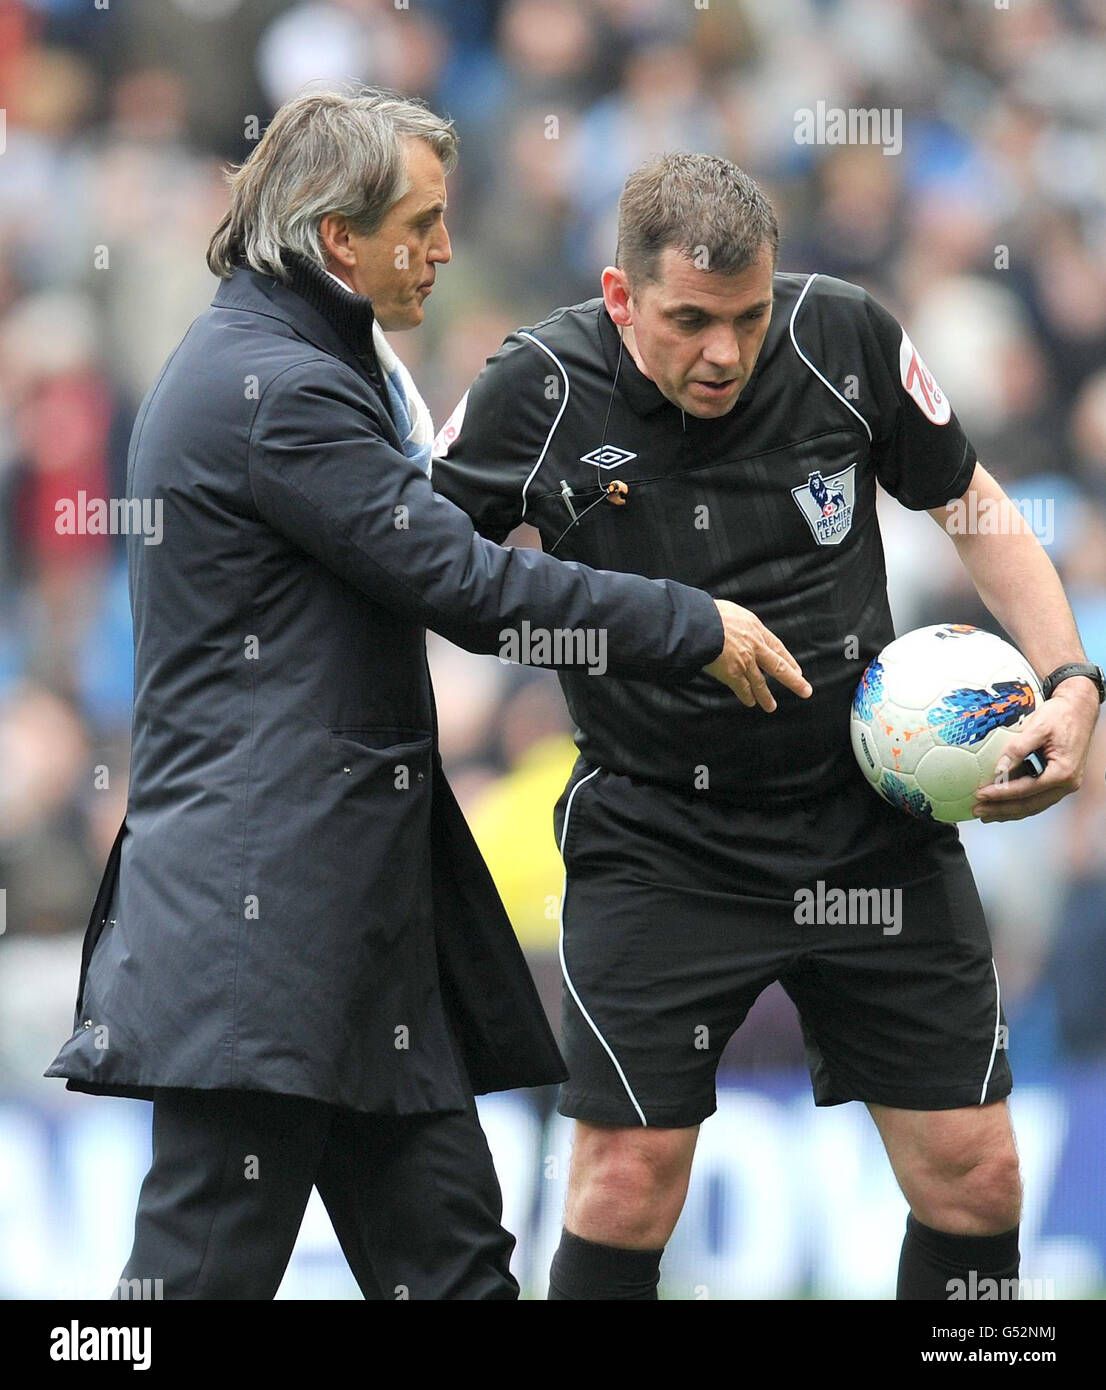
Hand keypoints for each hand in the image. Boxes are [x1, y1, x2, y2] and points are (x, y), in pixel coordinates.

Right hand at [703, 599, 812, 710]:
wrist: (700, 623)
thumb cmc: (711, 614)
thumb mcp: (733, 612)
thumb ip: (740, 624)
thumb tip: (738, 628)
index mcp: (755, 628)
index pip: (776, 646)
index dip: (787, 659)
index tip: (796, 670)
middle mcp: (754, 646)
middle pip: (778, 666)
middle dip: (793, 681)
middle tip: (805, 691)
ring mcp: (745, 661)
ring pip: (759, 683)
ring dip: (766, 696)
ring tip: (771, 707)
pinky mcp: (732, 672)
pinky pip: (742, 688)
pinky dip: (747, 696)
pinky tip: (751, 702)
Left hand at [973, 678, 1100, 821]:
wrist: (1080, 708)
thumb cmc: (1060, 714)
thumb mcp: (1038, 726)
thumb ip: (1018, 748)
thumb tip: (999, 768)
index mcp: (1062, 772)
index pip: (1026, 790)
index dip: (1001, 794)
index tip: (979, 795)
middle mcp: (1067, 784)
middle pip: (1029, 805)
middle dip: (1001, 810)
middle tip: (977, 810)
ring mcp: (1066, 785)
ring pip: (1034, 806)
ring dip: (1009, 811)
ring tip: (986, 814)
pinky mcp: (1060, 781)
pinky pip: (1038, 798)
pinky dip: (1019, 803)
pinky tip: (1002, 805)